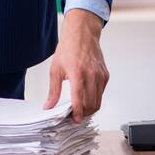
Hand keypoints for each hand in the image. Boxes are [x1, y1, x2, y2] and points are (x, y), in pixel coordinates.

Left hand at [44, 8, 107, 122]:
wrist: (82, 34)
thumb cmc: (68, 49)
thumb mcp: (55, 69)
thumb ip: (53, 91)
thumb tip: (49, 106)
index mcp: (78, 73)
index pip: (79, 100)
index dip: (78, 113)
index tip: (75, 120)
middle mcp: (91, 75)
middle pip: (91, 104)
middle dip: (84, 113)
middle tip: (75, 115)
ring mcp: (100, 75)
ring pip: (98, 100)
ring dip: (90, 108)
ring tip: (81, 109)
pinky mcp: (105, 75)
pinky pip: (101, 92)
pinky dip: (95, 98)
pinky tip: (86, 96)